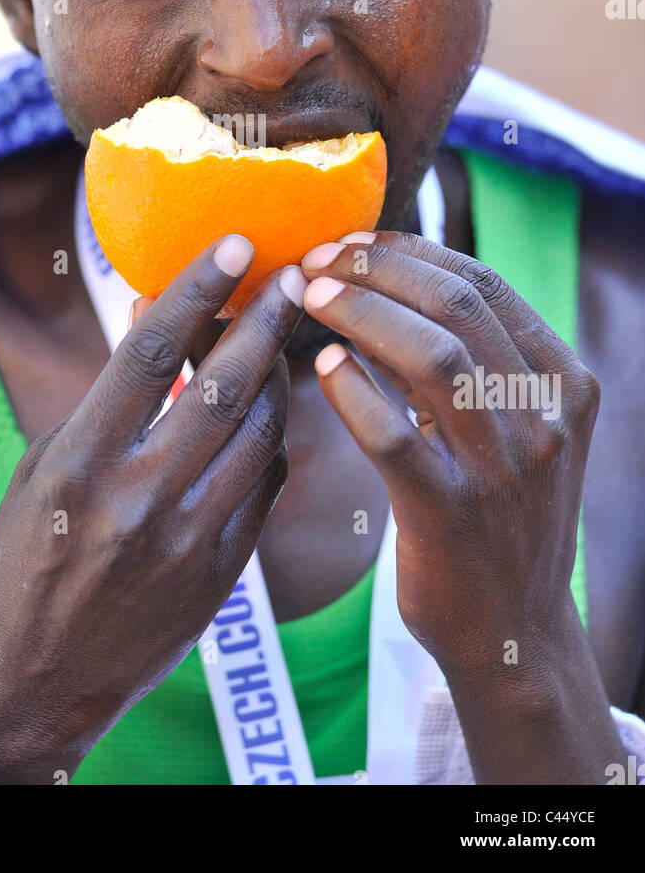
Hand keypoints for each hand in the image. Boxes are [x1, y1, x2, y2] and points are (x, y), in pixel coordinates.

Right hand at [0, 236, 306, 783]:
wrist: (35, 687)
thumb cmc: (23, 565)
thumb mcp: (42, 471)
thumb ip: (104, 403)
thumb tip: (154, 322)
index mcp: (78, 465)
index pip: (148, 354)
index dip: (196, 291)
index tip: (235, 246)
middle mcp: (137, 500)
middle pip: (223, 386)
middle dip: (266, 320)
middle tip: (294, 275)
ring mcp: (188, 542)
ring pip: (261, 435)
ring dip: (278, 377)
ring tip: (280, 341)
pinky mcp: (222, 576)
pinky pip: (266, 487)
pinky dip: (272, 442)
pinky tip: (267, 414)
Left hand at [300, 230, 598, 679]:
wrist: (515, 631)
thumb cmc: (495, 510)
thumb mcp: (510, 425)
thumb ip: (467, 357)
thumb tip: (383, 277)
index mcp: (561, 381)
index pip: (483, 284)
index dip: (408, 253)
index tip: (350, 242)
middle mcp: (543, 419)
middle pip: (457, 308)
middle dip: (377, 271)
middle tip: (317, 261)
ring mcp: (504, 471)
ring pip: (433, 359)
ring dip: (362, 314)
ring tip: (311, 297)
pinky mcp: (452, 519)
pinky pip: (396, 439)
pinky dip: (355, 393)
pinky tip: (323, 367)